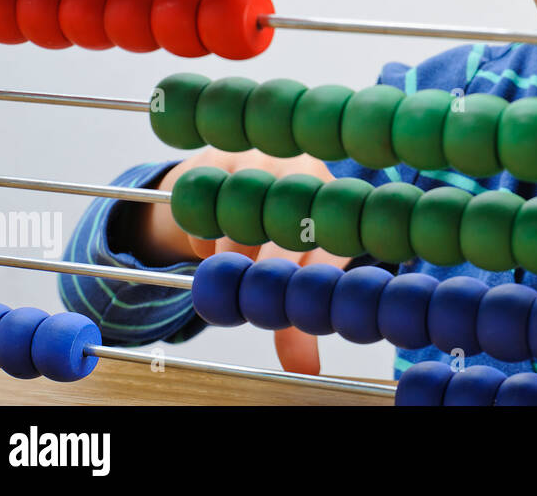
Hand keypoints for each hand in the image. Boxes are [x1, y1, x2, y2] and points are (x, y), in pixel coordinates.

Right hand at [149, 148, 347, 374]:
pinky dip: (203, 241)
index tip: (287, 307)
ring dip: (230, 259)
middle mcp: (303, 179)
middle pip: (283, 236)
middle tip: (249, 296)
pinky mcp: (218, 165)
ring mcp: (260, 166)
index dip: (308, 280)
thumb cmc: (276, 236)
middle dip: (263, 274)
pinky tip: (214, 238)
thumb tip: (305, 372)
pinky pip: (205, 218)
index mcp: (332, 208)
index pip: (328, 247)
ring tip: (235, 261)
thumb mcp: (294, 271)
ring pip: (239, 231)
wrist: (232, 181)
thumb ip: (298, 320)